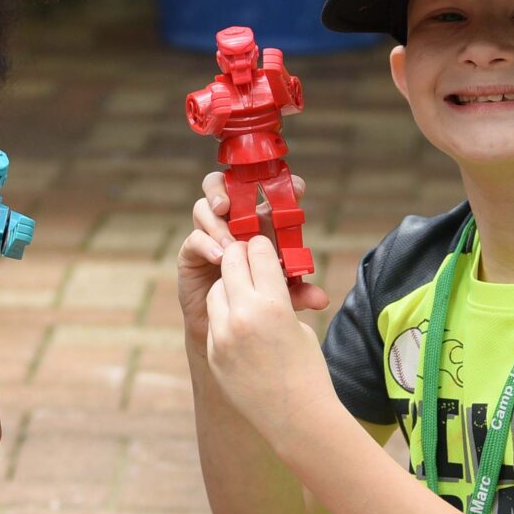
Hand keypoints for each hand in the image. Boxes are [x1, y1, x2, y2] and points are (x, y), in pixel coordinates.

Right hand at [178, 170, 327, 344]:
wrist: (225, 329)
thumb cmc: (254, 304)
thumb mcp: (281, 297)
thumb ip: (299, 293)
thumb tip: (321, 300)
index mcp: (257, 222)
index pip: (263, 192)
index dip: (276, 183)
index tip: (293, 190)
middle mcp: (231, 222)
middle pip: (222, 186)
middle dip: (223, 188)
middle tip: (228, 205)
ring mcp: (209, 235)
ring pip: (203, 208)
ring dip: (216, 223)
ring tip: (229, 244)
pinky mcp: (191, 253)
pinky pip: (194, 238)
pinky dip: (207, 244)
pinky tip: (219, 258)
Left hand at [201, 233, 331, 436]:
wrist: (296, 418)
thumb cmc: (308, 370)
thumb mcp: (299, 326)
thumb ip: (279, 299)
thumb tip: (266, 282)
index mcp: (272, 304)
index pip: (257, 253)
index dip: (262, 247)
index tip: (263, 248)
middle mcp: (243, 316)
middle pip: (231, 263)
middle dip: (240, 257)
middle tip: (247, 258)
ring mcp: (223, 336)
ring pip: (216, 290)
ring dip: (228, 285)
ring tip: (243, 292)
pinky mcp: (213, 353)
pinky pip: (214, 320)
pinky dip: (224, 315)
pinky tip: (239, 322)